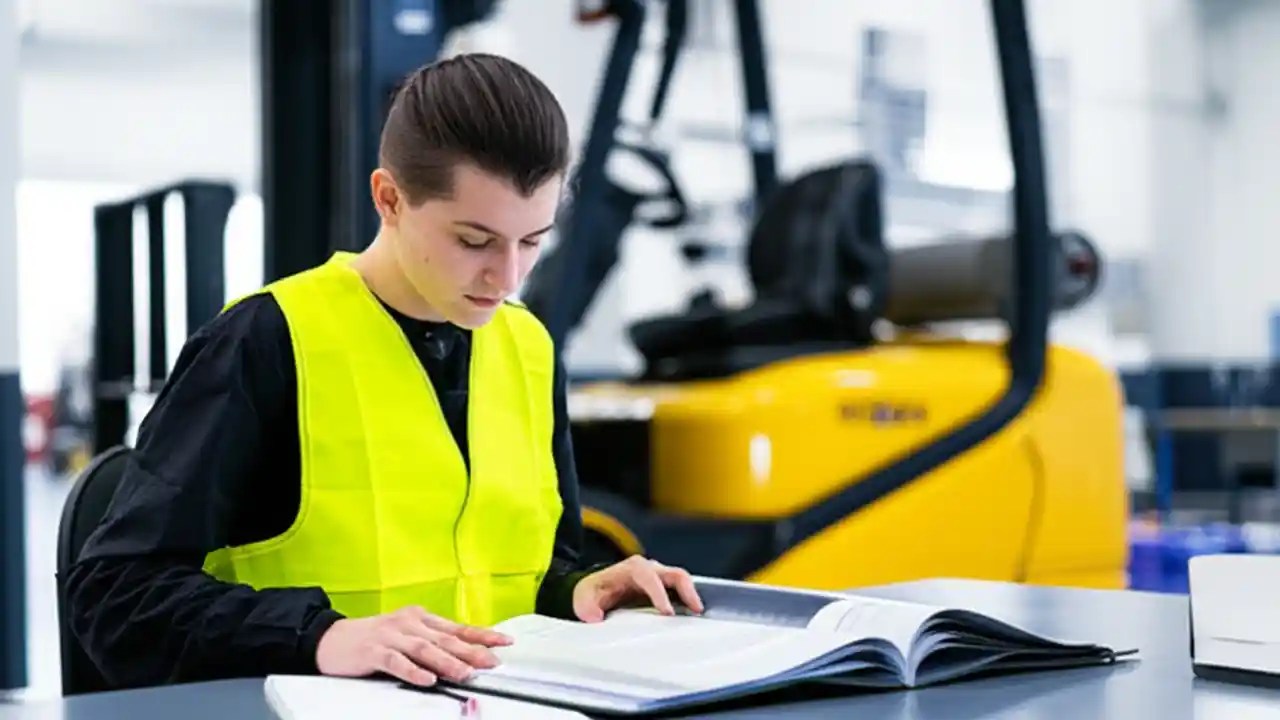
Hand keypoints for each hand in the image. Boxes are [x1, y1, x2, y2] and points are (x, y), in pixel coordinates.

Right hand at [315, 605, 511, 685]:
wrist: (330, 639)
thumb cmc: (373, 640)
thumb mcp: (406, 636)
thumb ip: (431, 644)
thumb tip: (464, 658)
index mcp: (420, 618)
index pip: (457, 628)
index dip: (482, 635)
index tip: (504, 642)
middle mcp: (408, 623)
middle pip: (445, 638)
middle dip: (472, 652)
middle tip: (492, 662)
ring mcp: (390, 635)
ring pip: (424, 649)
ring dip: (447, 662)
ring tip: (465, 674)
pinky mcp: (373, 651)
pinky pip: (396, 661)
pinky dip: (413, 671)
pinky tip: (426, 678)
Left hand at [572, 555, 704, 622]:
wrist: (596, 591)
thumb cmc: (593, 593)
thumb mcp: (583, 599)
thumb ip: (587, 607)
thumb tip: (595, 618)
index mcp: (631, 568)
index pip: (650, 577)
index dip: (660, 593)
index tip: (668, 612)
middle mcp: (648, 569)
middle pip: (674, 574)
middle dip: (686, 590)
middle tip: (696, 610)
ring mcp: (658, 576)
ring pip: (681, 580)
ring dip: (691, 595)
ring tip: (698, 614)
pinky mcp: (664, 587)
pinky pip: (680, 590)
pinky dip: (688, 600)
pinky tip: (692, 616)